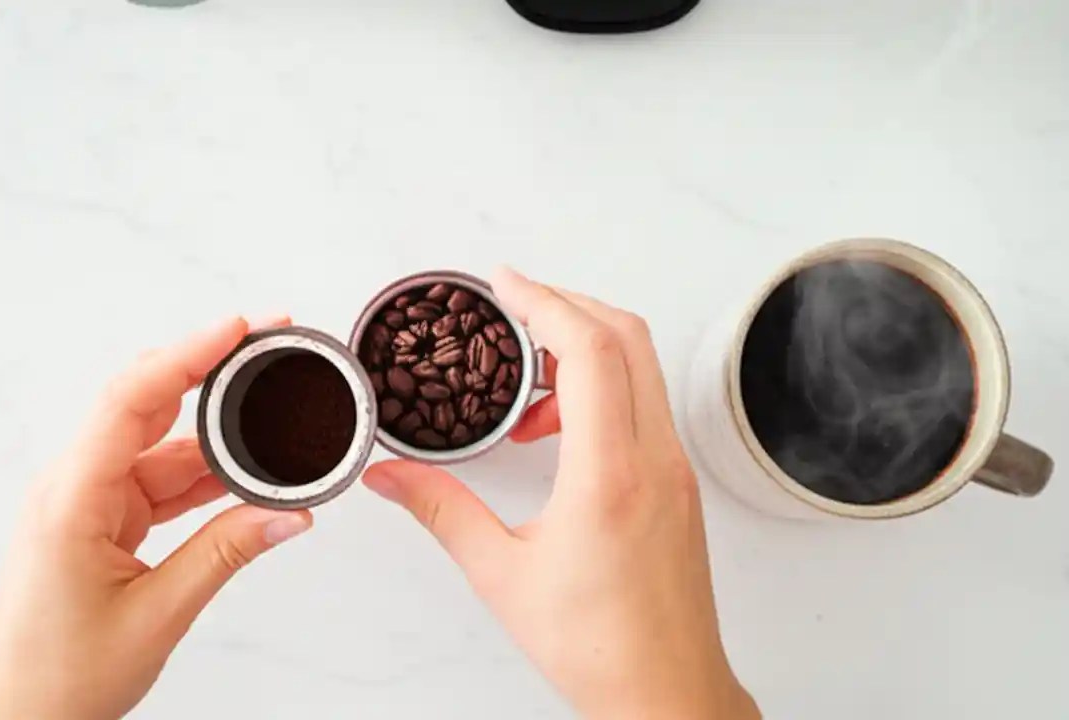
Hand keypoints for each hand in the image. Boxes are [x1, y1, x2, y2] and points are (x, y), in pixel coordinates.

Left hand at [0, 316, 312, 719]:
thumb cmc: (58, 679)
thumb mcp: (157, 615)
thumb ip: (227, 554)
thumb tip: (291, 513)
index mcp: (72, 499)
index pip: (132, 399)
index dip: (188, 354)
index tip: (239, 328)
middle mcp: (75, 488)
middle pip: (147, 403)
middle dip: (210, 370)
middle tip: (268, 346)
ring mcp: (88, 503)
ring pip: (162, 445)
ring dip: (216, 434)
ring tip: (273, 418)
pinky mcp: (102, 522)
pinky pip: (160, 481)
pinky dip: (205, 476)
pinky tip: (245, 475)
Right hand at [363, 269, 758, 719]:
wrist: (667, 694)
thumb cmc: (599, 648)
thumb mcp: (501, 575)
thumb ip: (441, 511)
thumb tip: (390, 476)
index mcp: (611, 475)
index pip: (590, 350)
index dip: (544, 300)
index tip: (504, 282)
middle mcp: (656, 459)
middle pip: (626, 337)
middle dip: (565, 306)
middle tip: (511, 310)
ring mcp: (676, 469)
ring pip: (641, 369)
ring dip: (584, 351)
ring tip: (524, 390)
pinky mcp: (679, 483)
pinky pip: (644, 407)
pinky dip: (602, 391)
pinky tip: (556, 433)